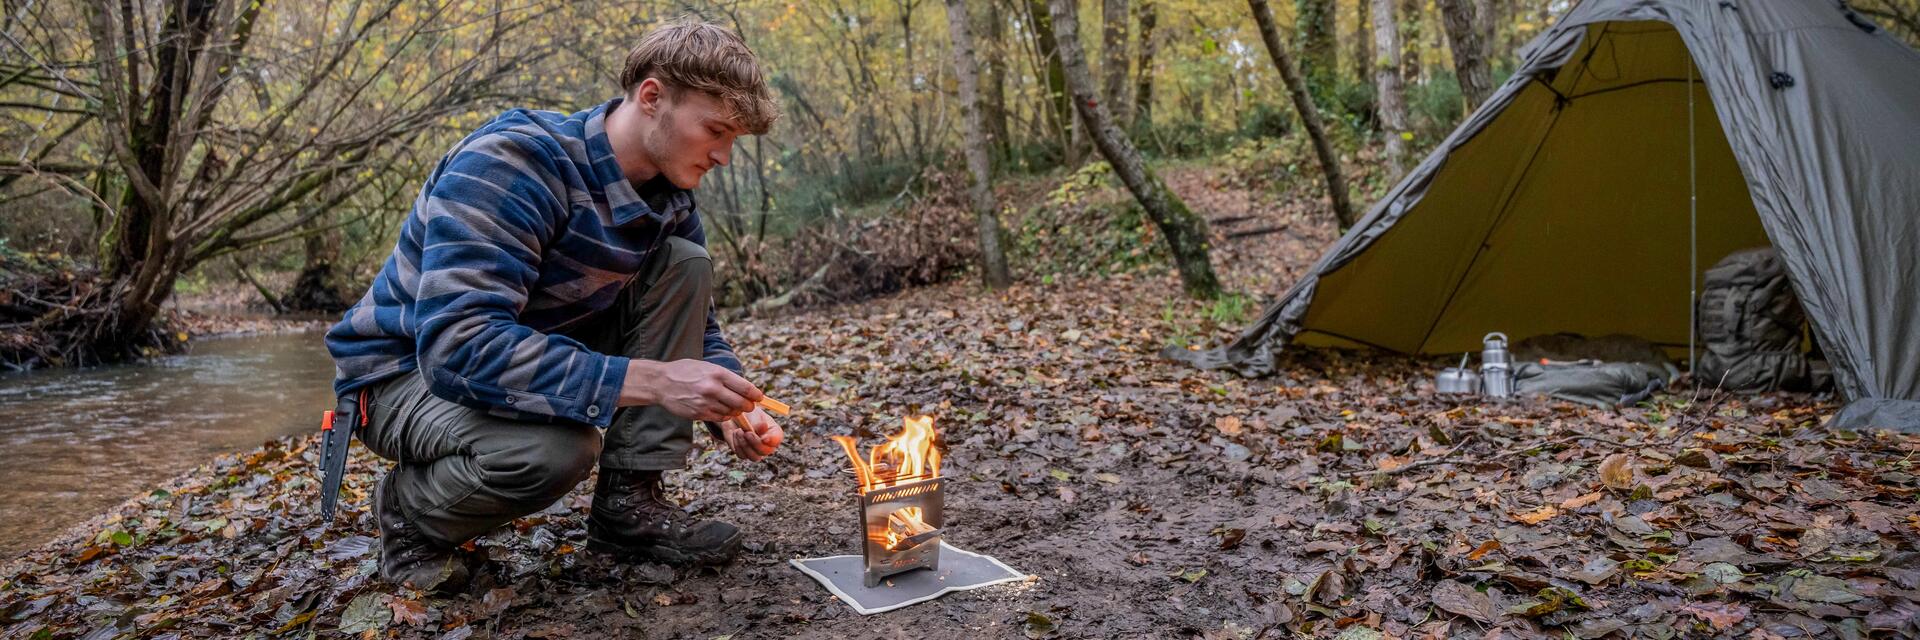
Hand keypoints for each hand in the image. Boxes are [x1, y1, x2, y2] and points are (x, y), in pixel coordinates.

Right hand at [624, 359, 761, 421]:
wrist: (661, 382)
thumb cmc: (685, 372)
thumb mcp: (707, 367)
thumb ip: (726, 377)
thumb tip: (746, 388)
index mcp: (717, 374)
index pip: (746, 388)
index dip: (756, 395)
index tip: (759, 397)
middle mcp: (713, 388)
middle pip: (742, 403)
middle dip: (749, 406)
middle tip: (749, 406)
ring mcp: (705, 403)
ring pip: (731, 413)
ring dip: (735, 411)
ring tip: (732, 406)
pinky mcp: (699, 413)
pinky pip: (719, 418)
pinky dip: (724, 416)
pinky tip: (721, 410)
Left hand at [721, 408, 783, 461]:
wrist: (735, 417)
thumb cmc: (748, 414)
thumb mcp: (754, 414)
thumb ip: (758, 422)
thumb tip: (762, 429)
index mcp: (774, 433)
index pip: (777, 439)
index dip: (772, 440)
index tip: (764, 438)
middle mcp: (767, 445)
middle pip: (765, 451)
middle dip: (755, 443)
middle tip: (747, 433)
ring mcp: (756, 451)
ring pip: (754, 457)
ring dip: (745, 445)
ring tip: (738, 431)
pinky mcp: (744, 453)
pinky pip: (742, 455)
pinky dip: (737, 444)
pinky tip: (735, 433)